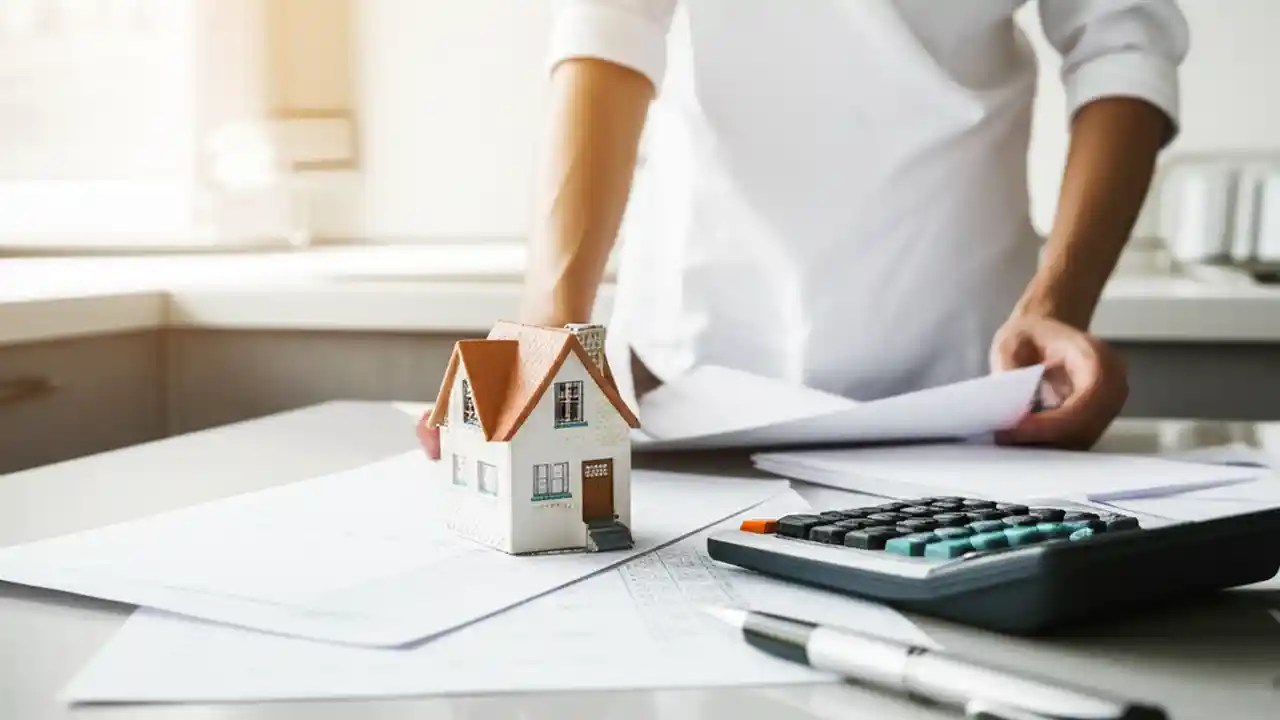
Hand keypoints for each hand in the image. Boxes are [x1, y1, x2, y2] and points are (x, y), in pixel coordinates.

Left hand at [989, 315, 1127, 448]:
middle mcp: (1113, 383)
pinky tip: (1023, 439)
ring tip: (1009, 438)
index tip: (1016, 428)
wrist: (1048, 334)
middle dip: (1046, 438)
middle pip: (1087, 427)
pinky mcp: (1098, 418)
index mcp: (1096, 358)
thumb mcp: (1011, 341)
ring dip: (1048, 445)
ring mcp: (1110, 404)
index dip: (1052, 423)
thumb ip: (1009, 369)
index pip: (1084, 402)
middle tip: (1005, 437)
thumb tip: (1007, 405)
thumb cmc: (1032, 335)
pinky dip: (1052, 444)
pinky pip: (1079, 439)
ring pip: (1084, 439)